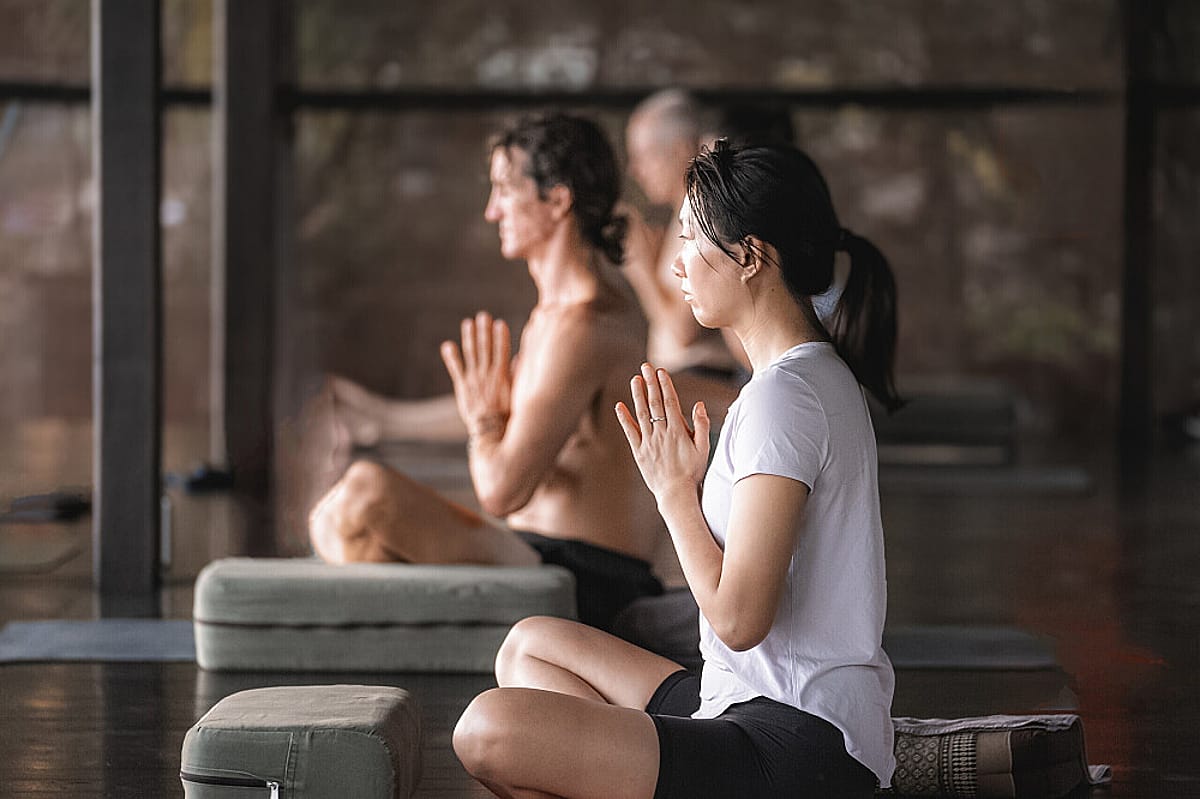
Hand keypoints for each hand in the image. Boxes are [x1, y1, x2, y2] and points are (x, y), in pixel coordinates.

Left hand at [440, 311, 511, 438]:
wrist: (490, 430)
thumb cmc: (508, 415)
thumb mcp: (517, 395)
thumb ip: (517, 375)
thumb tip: (521, 357)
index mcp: (502, 376)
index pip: (501, 351)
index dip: (500, 337)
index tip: (499, 323)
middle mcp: (487, 374)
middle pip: (485, 348)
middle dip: (484, 331)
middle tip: (483, 315)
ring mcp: (473, 379)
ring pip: (471, 354)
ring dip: (469, 337)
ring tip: (467, 323)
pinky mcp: (463, 386)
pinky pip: (456, 369)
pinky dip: (452, 357)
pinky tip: (447, 345)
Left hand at [615, 362, 709, 500]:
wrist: (676, 494)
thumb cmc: (693, 472)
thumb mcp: (704, 449)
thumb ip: (703, 426)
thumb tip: (698, 404)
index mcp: (678, 431)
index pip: (670, 402)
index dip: (665, 385)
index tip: (661, 371)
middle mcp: (662, 433)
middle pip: (655, 403)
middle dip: (650, 383)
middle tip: (645, 366)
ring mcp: (649, 442)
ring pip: (642, 414)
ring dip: (638, 395)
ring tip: (635, 379)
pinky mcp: (639, 452)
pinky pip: (630, 432)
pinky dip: (624, 419)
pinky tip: (619, 406)